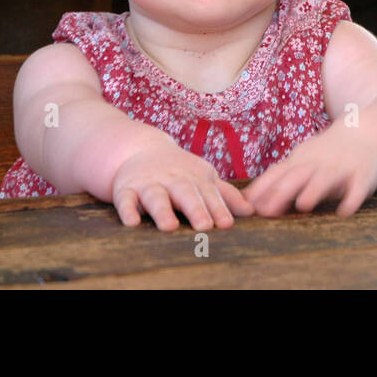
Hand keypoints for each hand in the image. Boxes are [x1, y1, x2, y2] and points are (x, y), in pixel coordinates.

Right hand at [110, 135, 254, 231]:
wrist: (141, 149)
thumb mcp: (204, 178)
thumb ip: (225, 195)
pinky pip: (125, 200)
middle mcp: (173, 180)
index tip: (227, 224)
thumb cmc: (180, 171)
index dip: (217, 208)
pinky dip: (127, 210)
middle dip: (195, 209)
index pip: (208, 194)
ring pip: (156, 197)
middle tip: (204, 227)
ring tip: (170, 226)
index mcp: (194, 178)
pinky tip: (132, 222)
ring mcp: (149, 184)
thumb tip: (251, 211)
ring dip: (162, 211)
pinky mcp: (126, 189)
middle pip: (185, 193)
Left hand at [243, 123, 376, 218]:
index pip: (278, 173)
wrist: (365, 133)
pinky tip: (344, 211)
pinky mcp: (363, 175)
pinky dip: (352, 199)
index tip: (248, 206)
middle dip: (282, 192)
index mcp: (301, 161)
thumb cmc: (325, 154)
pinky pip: (358, 187)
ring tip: (304, 204)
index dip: (263, 189)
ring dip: (315, 190)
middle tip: (267, 212)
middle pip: (298, 175)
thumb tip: (247, 199)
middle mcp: (319, 163)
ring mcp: (341, 167)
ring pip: (326, 178)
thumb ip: (278, 179)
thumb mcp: (301, 160)